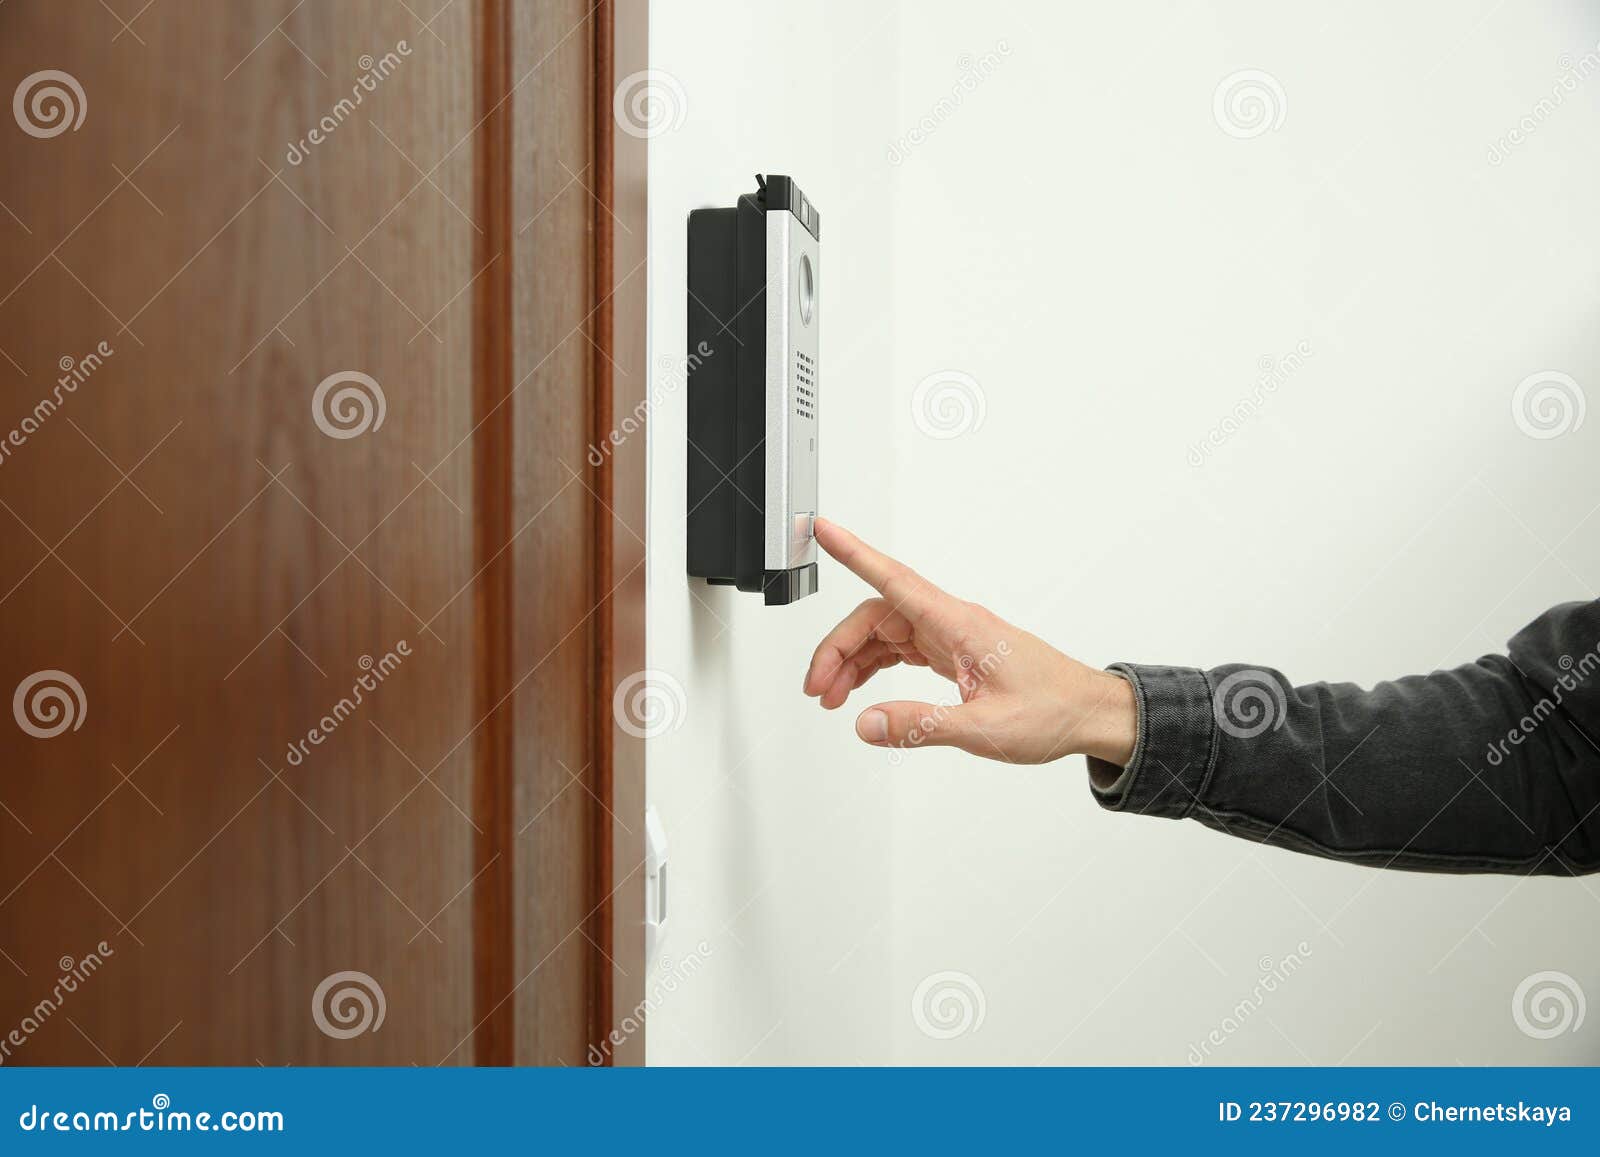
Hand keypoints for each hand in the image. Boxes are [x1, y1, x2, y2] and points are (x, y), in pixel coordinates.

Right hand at [802, 518, 1137, 764]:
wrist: (1090, 714)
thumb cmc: (1053, 711)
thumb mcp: (984, 729)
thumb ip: (920, 725)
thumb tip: (867, 722)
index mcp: (959, 625)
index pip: (894, 579)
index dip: (854, 553)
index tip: (824, 530)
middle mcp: (952, 622)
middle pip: (875, 616)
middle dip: (837, 648)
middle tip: (816, 688)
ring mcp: (952, 636)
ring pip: (885, 633)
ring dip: (853, 660)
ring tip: (832, 696)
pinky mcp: (955, 653)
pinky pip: (901, 649)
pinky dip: (874, 666)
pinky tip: (861, 689)